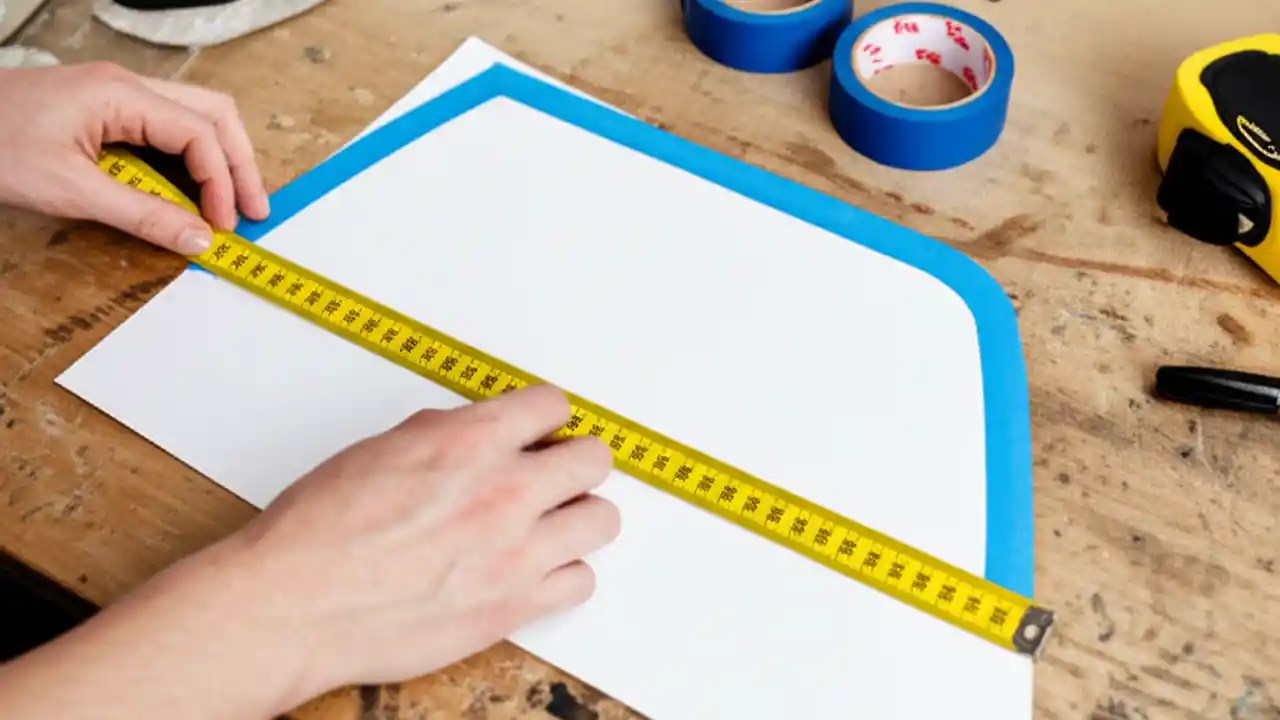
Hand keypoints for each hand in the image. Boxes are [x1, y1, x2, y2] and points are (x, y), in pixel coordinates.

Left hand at [0, 62, 269, 253]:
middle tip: (253, 211)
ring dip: (219, 159)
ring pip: (195, 117)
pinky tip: (190, 191)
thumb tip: (198, 239)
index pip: (199, 135)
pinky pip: (166, 127)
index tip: (225, 226)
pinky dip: (188, 159)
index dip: (221, 183)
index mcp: (121, 95)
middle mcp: (127, 86)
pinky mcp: (105, 108)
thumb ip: (142, 216)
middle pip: (213, 115)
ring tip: (231, 204)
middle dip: (239, 164)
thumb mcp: (70, 191)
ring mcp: (117, 93)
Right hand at [0, 385, 620, 719]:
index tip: (542, 430)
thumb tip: (476, 431)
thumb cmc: (319, 531)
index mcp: (468, 441)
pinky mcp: (514, 606)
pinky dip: (564, 574)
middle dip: (573, 463)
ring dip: (578, 517)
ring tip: (548, 524)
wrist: (294, 605)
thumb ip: (444, 435)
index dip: (546, 417)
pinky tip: (534, 569)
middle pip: (594, 459)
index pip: (553, 405)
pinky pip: (581, 581)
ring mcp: (515, 553)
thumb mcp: (380, 449)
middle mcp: (502, 492)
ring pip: (602, 519)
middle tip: (552, 476)